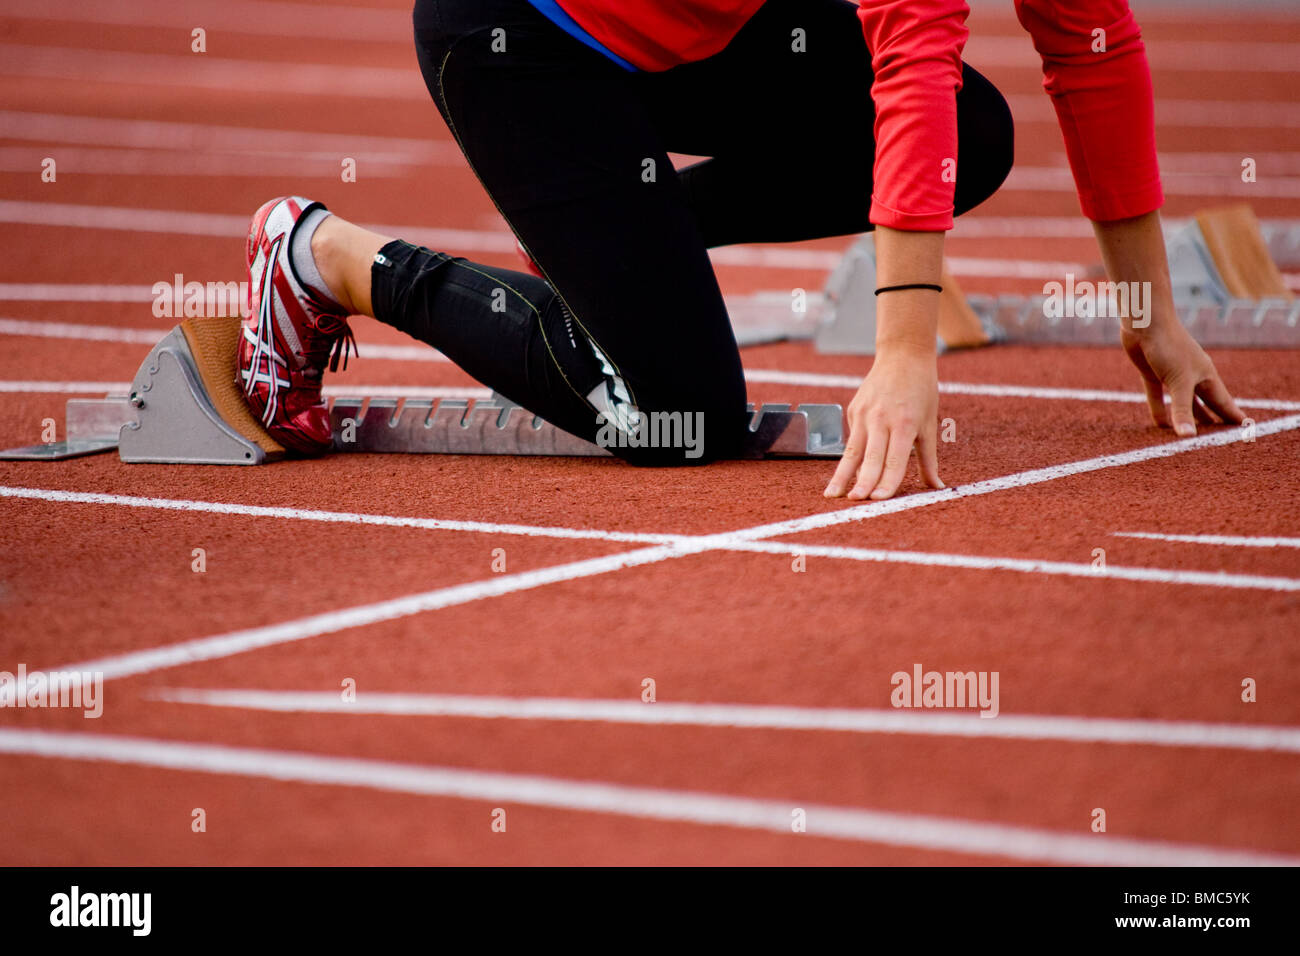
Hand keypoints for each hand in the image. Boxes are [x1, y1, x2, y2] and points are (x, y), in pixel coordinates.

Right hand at [824, 346, 943, 500]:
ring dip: (841, 475)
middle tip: (853, 502)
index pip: (894, 460)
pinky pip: (854, 438)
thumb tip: (938, 487)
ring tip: (831, 495)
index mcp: (904, 424)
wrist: (902, 355)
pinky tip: (848, 472)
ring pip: (851, 451)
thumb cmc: (922, 391)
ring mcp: (864, 413)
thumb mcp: (929, 424)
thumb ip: (928, 459)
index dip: (886, 482)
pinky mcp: (853, 410)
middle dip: (861, 483)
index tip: (878, 500)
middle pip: (870, 458)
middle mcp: (881, 419)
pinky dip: (853, 456)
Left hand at [1120, 320, 1243, 436]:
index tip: (1245, 430)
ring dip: (1187, 418)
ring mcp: (1172, 375)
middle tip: (1220, 438)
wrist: (1146, 322)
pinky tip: (1160, 425)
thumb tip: (1187, 436)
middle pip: (1206, 404)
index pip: (1223, 403)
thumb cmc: (1169, 345)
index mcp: (1206, 376)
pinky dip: (1159, 410)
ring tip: (1193, 435)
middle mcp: (1192, 377)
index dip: (1233, 417)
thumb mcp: (1179, 381)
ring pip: (1183, 402)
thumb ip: (1182, 410)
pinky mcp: (1153, 374)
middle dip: (1213, 421)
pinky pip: (1157, 397)